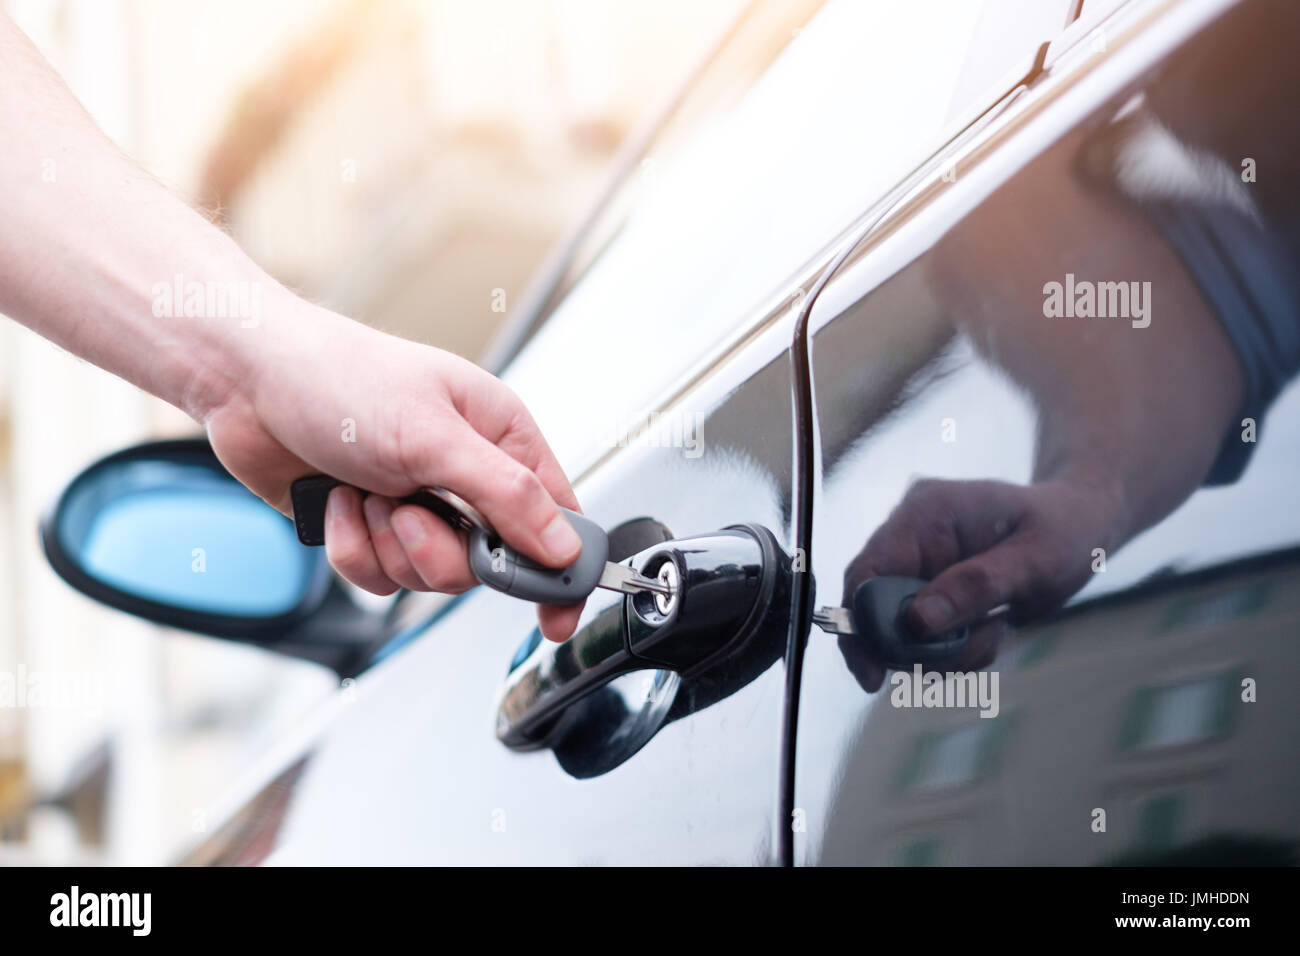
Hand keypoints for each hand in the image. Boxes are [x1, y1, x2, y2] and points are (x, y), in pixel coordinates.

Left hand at [202, 300, 585, 641]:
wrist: (246, 380)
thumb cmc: (339, 377)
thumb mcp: (435, 436)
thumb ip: (507, 495)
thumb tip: (561, 545)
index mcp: (499, 439)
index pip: (555, 516)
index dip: (560, 567)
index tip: (555, 614)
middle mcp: (463, 474)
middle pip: (487, 562)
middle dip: (439, 550)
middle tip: (409, 514)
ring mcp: (416, 503)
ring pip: (429, 576)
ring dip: (388, 545)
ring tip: (366, 493)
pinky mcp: (370, 527)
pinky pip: (378, 576)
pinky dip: (352, 547)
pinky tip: (338, 500)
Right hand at [838, 476, 1126, 688]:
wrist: (1079, 527)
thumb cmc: (1063, 531)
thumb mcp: (1034, 560)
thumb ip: (975, 587)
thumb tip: (917, 622)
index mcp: (926, 513)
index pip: (868, 570)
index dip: (859, 622)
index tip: (873, 674)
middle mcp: (911, 537)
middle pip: (876, 609)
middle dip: (919, 645)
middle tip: (969, 650)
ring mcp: (918, 566)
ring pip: (901, 633)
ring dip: (946, 652)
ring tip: (994, 630)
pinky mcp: (928, 592)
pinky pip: (922, 639)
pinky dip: (954, 651)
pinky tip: (990, 629)